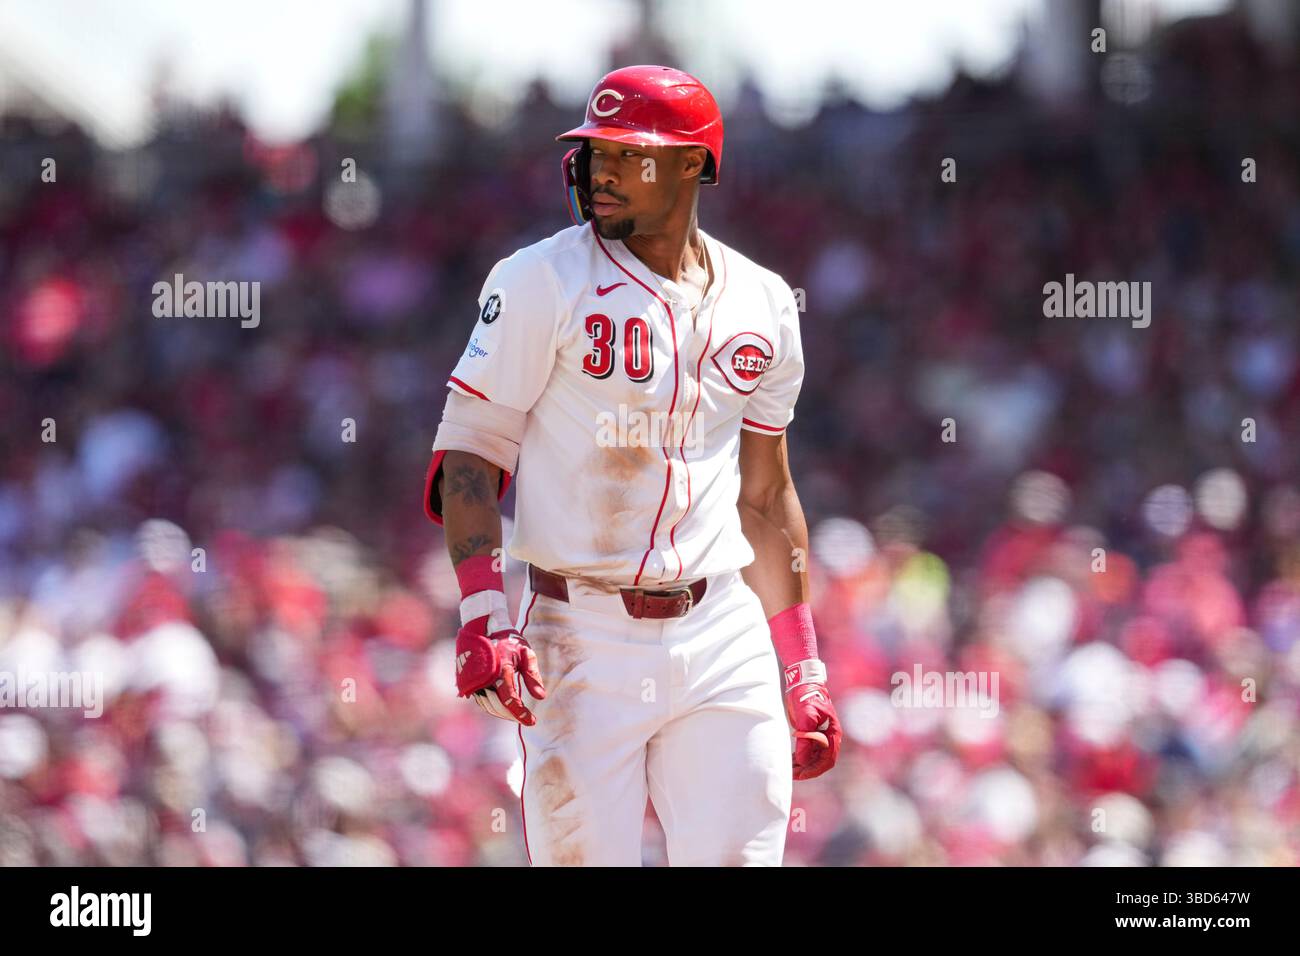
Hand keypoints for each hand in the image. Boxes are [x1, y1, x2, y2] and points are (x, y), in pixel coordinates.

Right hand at [455, 624, 546, 724]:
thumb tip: (541, 697)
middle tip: (527, 718)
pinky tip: (504, 707)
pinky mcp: (468, 683)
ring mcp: (474, 681)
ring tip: (517, 714)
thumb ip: (532, 675)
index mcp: (501, 669)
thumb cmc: (508, 641)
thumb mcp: (526, 653)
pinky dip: (493, 706)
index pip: (510, 698)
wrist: (483, 628)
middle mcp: (485, 677)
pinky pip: (482, 700)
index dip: (520, 713)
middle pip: (499, 705)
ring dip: (503, 713)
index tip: (532, 721)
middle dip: (513, 715)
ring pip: (489, 705)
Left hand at [783, 662, 841, 779]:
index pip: (828, 759)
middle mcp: (829, 737)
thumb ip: (806, 739)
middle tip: (792, 775)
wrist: (802, 682)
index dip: (815, 769)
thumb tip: (803, 760)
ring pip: (814, 757)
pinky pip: (809, 751)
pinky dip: (801, 757)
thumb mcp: (805, 717)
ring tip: (789, 770)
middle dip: (808, 770)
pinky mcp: (813, 733)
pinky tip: (791, 761)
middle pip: (821, 761)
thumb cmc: (806, 696)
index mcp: (833, 733)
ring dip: (803, 765)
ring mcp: (821, 735)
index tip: (801, 775)